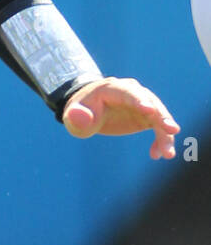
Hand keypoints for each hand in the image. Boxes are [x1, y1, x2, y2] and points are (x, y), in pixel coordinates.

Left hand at [61, 77, 179, 159]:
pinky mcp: (147, 116)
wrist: (89, 110)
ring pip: (159, 116)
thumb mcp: (73, 115)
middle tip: (171, 130)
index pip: (128, 93)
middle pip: (150, 102)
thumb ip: (75, 117)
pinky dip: (161, 140)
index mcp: (111, 88)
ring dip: (166, 133)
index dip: (139, 101)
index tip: (150, 110)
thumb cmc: (81, 112)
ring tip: (168, 153)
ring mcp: (141, 103)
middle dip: (161, 116)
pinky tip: (156, 155)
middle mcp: (130, 92)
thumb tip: (81, 118)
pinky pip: (159, 127)